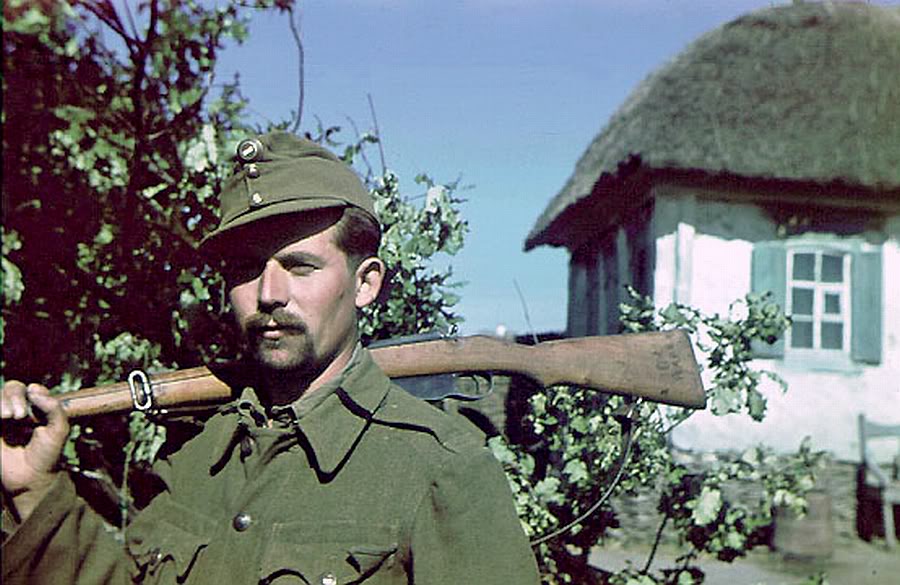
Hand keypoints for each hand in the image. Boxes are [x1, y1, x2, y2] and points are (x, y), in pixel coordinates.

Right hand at [1, 381, 69, 521]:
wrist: (30, 480)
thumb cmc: (46, 455)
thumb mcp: (58, 430)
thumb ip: (53, 408)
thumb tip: (34, 389)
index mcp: (36, 409)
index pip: (28, 390)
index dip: (28, 393)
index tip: (30, 404)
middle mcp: (18, 411)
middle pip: (10, 389)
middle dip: (12, 396)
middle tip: (17, 415)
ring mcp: (3, 421)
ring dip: (1, 402)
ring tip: (6, 416)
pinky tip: (0, 419)